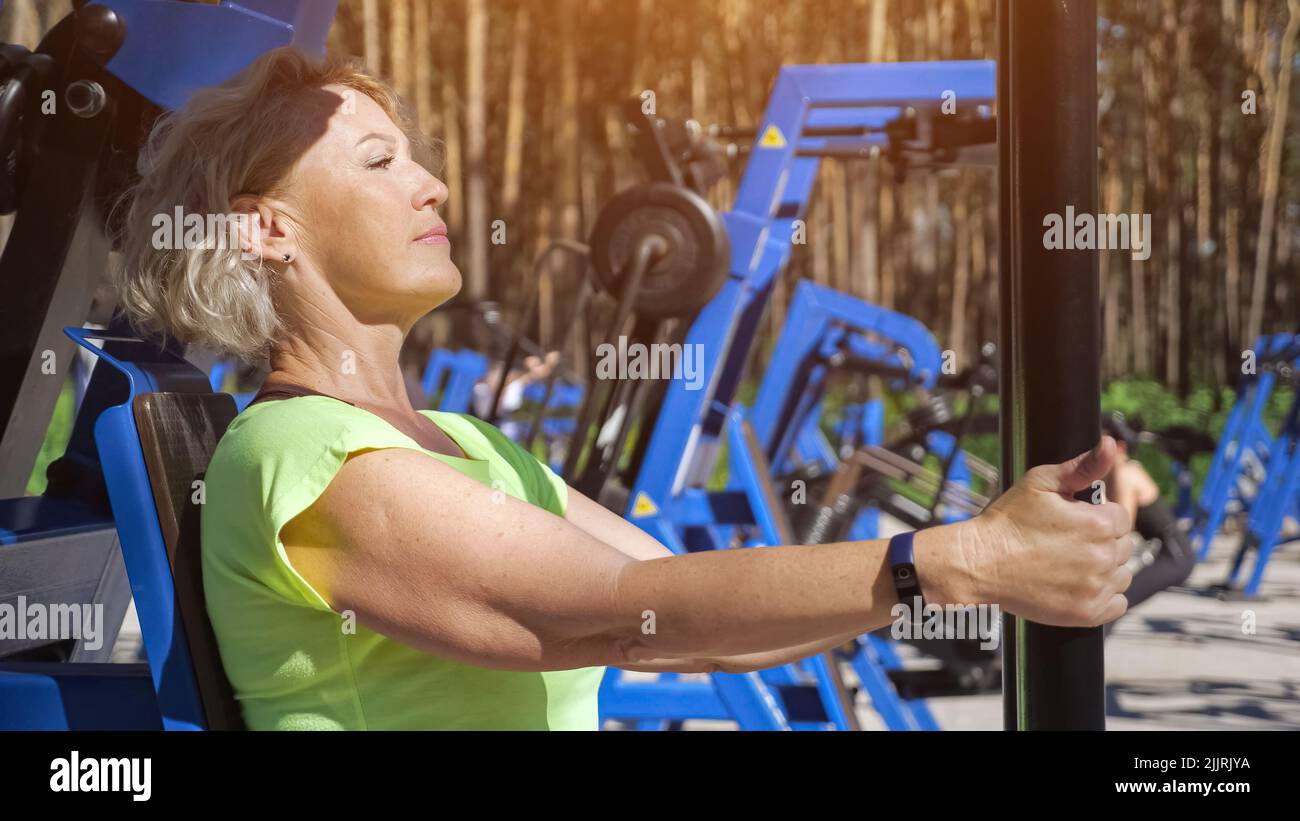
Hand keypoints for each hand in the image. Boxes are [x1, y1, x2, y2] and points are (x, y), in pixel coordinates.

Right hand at [967, 436, 1132, 626]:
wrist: (980, 564)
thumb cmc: (1006, 523)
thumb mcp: (1040, 482)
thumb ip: (1081, 466)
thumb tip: (1108, 444)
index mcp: (1099, 523)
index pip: (1120, 517)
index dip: (1096, 516)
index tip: (1073, 521)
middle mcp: (1104, 557)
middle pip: (1123, 546)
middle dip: (1100, 541)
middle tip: (1065, 542)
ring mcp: (1097, 588)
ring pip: (1122, 575)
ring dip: (1104, 569)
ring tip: (1070, 564)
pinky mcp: (1087, 613)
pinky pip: (1117, 604)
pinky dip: (1104, 596)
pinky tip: (1077, 585)